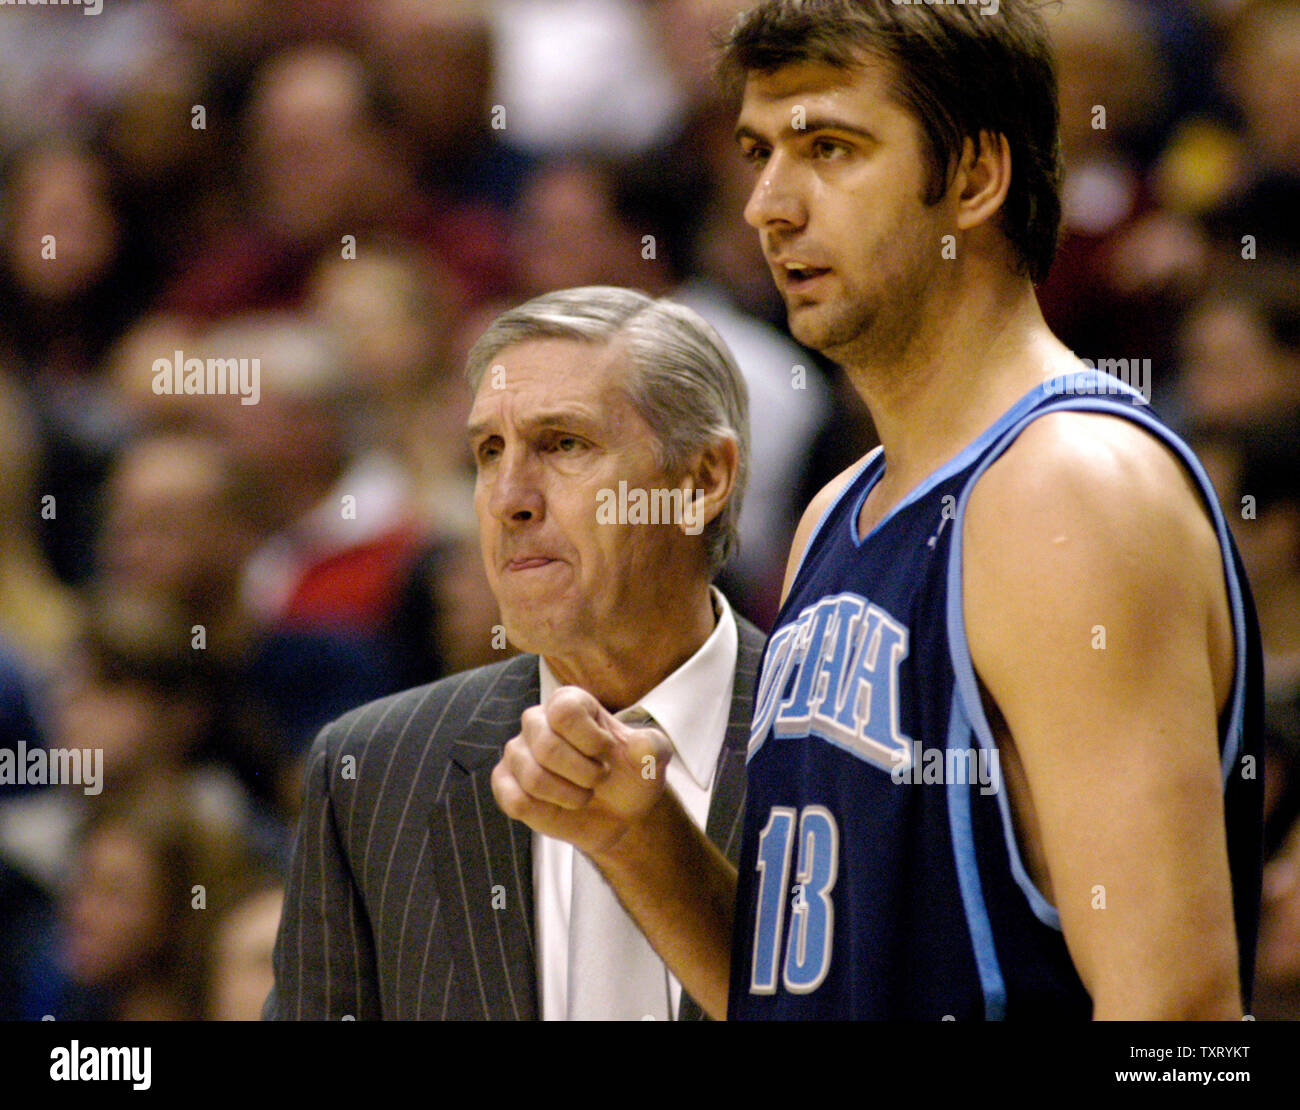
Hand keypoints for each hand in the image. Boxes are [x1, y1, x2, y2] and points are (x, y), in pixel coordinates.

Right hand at [491, 686, 672, 857]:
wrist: (617, 813)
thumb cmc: (630, 775)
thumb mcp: (651, 759)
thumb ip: (652, 747)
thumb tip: (643, 745)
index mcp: (567, 702)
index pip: (565, 712)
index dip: (591, 741)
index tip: (608, 754)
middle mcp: (536, 721)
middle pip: (547, 747)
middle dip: (585, 775)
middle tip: (599, 779)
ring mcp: (516, 752)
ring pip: (532, 779)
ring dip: (570, 796)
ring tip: (584, 795)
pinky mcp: (505, 783)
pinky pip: (515, 801)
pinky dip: (545, 812)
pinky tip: (560, 805)